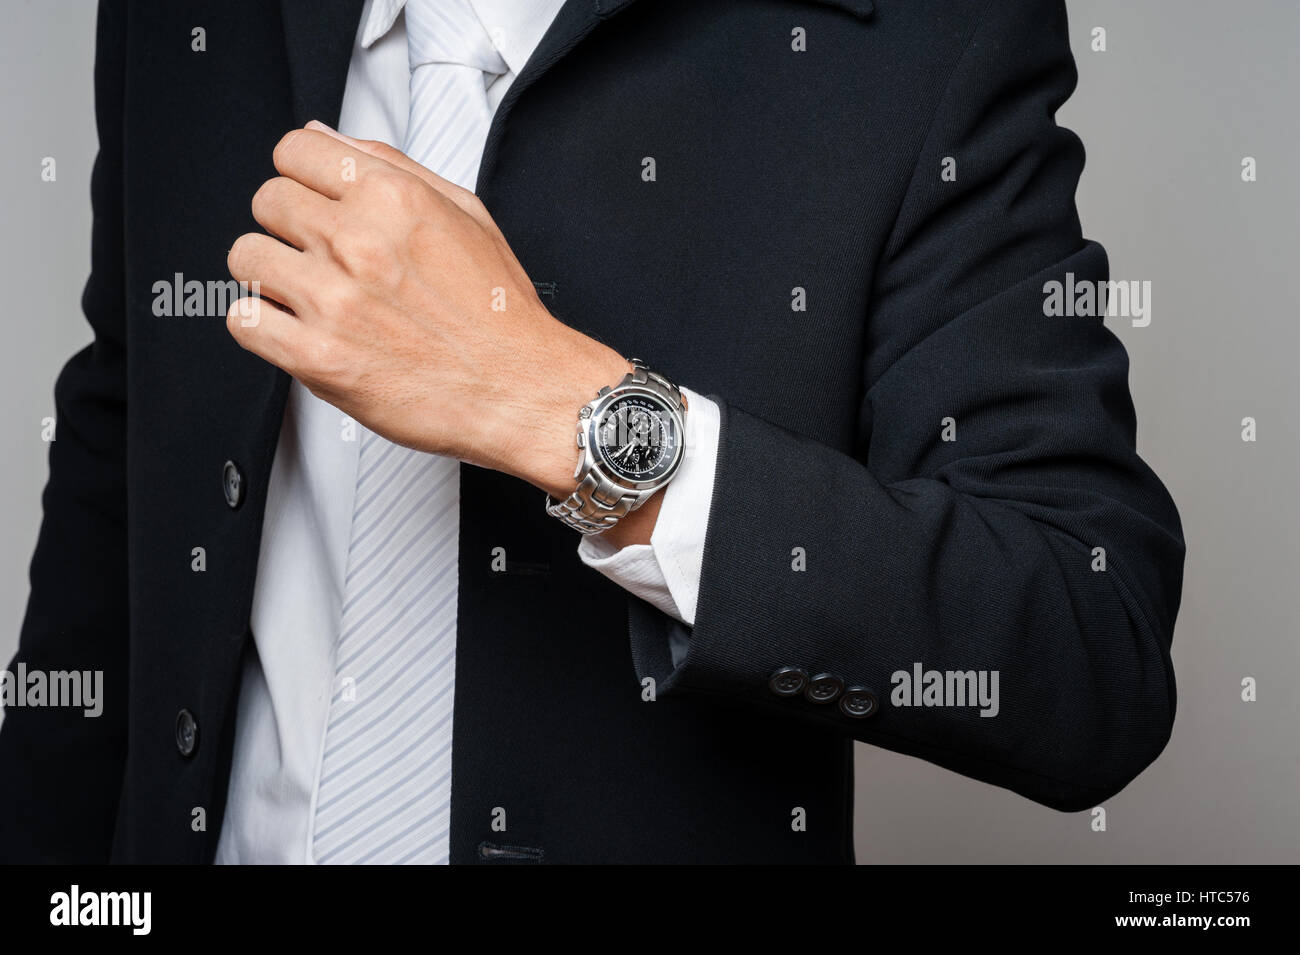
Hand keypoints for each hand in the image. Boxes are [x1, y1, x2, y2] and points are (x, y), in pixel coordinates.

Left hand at [225, 121, 629, 498]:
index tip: (310, 197)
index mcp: (393, 199)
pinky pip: (244, 322)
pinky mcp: (318, 359)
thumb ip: (392, 167)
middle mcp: (357, 243)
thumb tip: (326, 139)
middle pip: (266, 202)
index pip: (295, 151)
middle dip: (287, 224)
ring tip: (307, 294)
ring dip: (270, 274)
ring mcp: (333, 301)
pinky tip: (298, 330)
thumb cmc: (501, 313)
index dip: (300, 175)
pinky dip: (262, 326)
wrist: (523, 391)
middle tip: (317, 253)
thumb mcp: (466, 214)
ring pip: (246, 258)